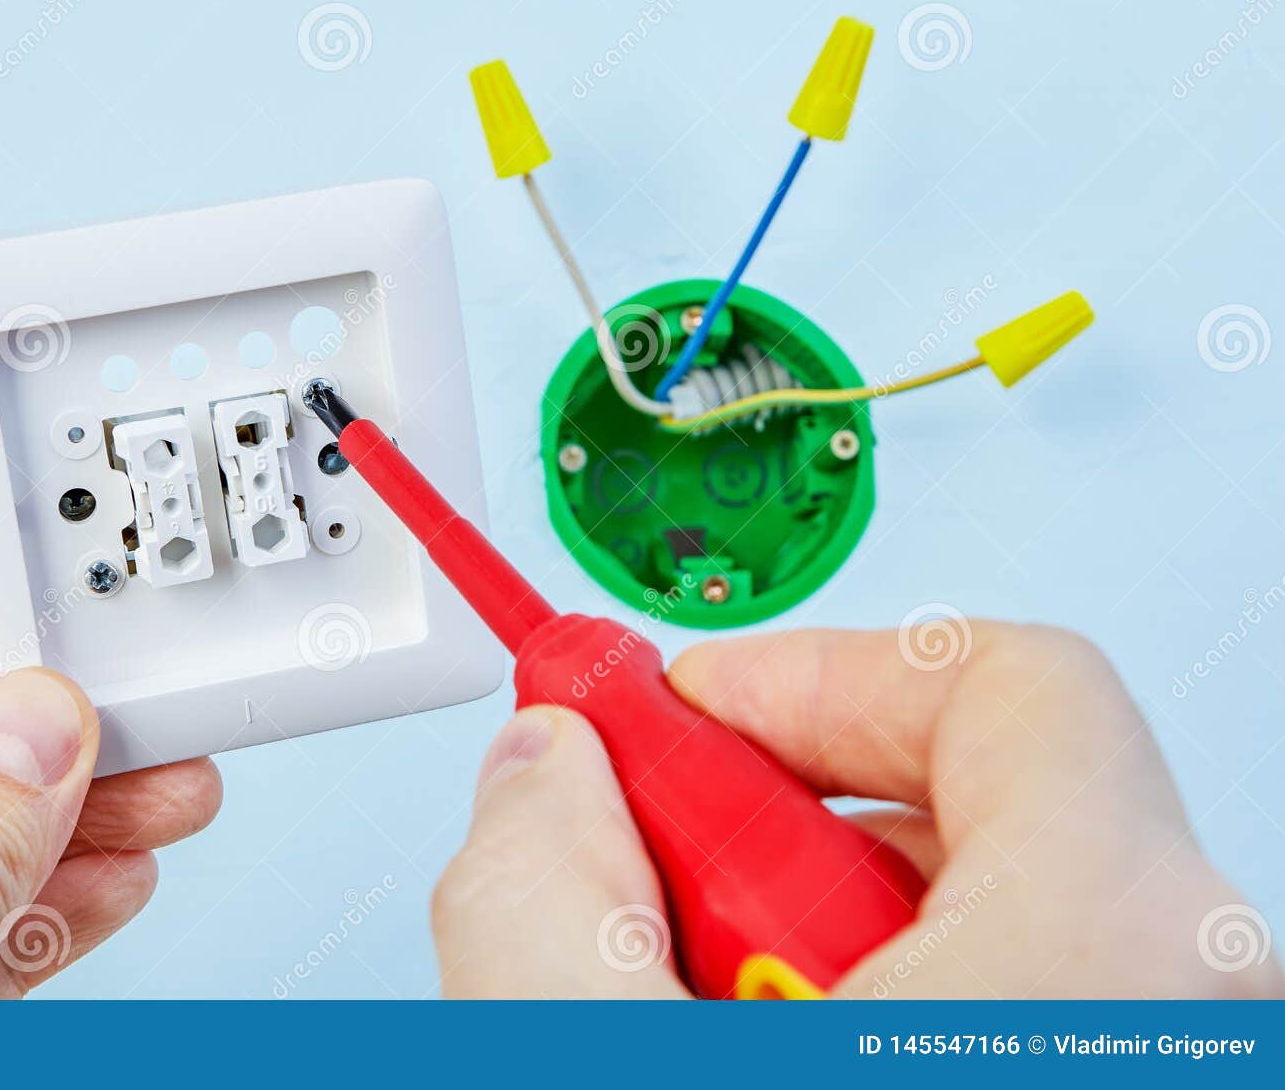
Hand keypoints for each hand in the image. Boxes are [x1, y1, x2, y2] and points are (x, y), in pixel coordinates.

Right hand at [432, 623, 1284, 997]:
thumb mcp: (594, 1054)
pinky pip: (1007, 989)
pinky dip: (872, 994)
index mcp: (1113, 955)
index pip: (1004, 681)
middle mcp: (1183, 997)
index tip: (682, 714)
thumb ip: (541, 888)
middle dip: (777, 821)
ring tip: (709, 998)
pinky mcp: (1110, 1076)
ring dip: (812, 932)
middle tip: (661, 879)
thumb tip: (539, 774)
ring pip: (980, 914)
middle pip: (977, 797)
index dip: (809, 672)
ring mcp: (1156, 1044)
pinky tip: (772, 1034)